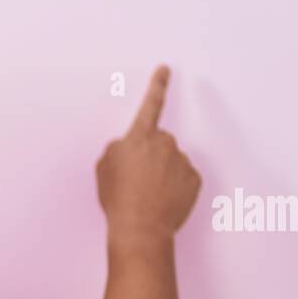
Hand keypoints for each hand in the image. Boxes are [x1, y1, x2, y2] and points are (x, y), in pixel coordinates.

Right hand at [95, 66, 200, 239]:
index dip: (157, 85)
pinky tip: (161, 201)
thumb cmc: (119, 199)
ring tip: (147, 196)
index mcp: (140, 137)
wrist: (140, 229)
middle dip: (150, 157)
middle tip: (136, 182)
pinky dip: (174, 188)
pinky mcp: (194, 180)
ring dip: (162, 174)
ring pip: (171, 162)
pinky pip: (183, 179)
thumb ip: (116, 149)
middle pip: (159, 143)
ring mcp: (182, 161)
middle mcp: (165, 144)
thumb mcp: (103, 168)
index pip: (150, 105)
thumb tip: (126, 147)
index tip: (164, 70)